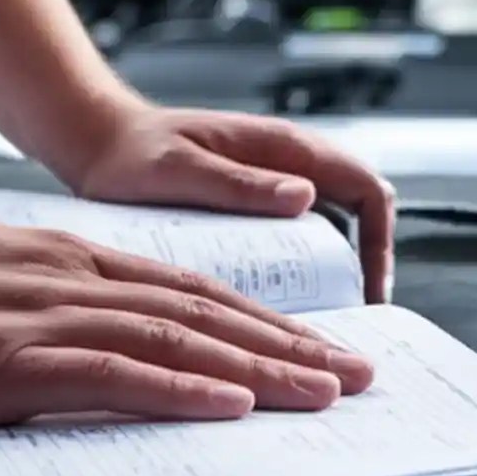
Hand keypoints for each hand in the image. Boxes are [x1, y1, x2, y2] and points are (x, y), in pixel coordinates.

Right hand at [0, 220, 374, 432]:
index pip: (188, 289)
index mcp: (69, 259)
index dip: (257, 318)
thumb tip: (104, 326)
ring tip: (323, 390)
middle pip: (204, 311)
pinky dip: (181, 386)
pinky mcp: (11, 360)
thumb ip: (54, 295)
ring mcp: (45, 316)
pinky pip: (114, 373)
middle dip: (287, 342)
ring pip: (178, 339)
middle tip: (354, 370)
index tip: (310, 342)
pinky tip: (232, 401)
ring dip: (259, 367)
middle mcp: (72, 278)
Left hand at [70, 105, 396, 302]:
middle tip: (343, 327)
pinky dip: (305, 273)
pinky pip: (298, 241)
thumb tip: (306, 196)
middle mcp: (290, 164)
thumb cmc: (131, 151)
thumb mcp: (178, 168)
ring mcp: (275, 186)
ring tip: (316, 330)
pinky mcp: (255, 208)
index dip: (380, 241)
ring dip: (336, 275)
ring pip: (332, 232)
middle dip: (364, 269)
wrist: (95, 146)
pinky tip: (283, 311)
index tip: (368, 292)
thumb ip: (236, 182)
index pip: (366, 188)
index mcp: (283, 146)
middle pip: (358, 216)